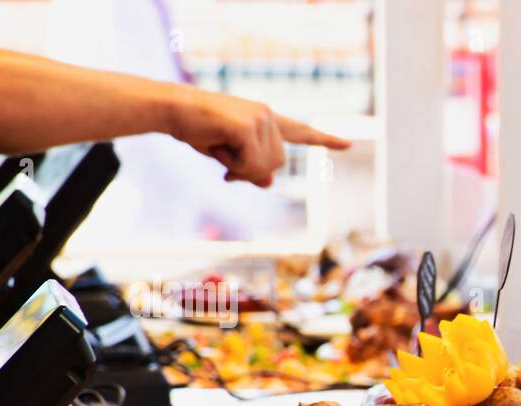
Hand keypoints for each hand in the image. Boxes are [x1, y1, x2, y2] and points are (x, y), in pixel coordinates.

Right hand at [166, 86, 349, 187]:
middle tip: (224, 160)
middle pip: (276, 165)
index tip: (348, 144)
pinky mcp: (250, 125)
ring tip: (219, 146)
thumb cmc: (198, 130)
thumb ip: (251, 168)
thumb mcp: (228, 155)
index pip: (300, 131)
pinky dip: (233, 165)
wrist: (173, 109)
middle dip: (250, 170)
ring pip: (266, 167)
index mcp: (265, 120)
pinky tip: (218, 146)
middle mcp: (268, 116)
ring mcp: (261, 118)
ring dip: (239, 168)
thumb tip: (269, 181)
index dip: (324, 139)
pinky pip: (252, 164)